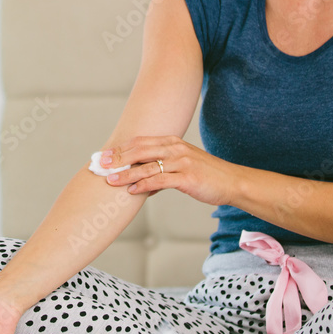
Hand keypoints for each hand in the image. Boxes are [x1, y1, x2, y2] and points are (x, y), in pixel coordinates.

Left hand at [99, 135, 239, 205]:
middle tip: (101, 165)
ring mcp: (182, 162)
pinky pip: (161, 180)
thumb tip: (138, 180)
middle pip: (140, 151)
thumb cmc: (205, 175)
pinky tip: (132, 191)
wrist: (232, 182)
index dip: (120, 148)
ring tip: (110, 181)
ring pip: (147, 166)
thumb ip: (162, 167)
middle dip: (118, 158)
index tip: (104, 155)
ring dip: (126, 174)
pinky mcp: (188, 177)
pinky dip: (144, 185)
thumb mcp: (183, 164)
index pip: (140, 142)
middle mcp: (175, 148)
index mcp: (172, 142)